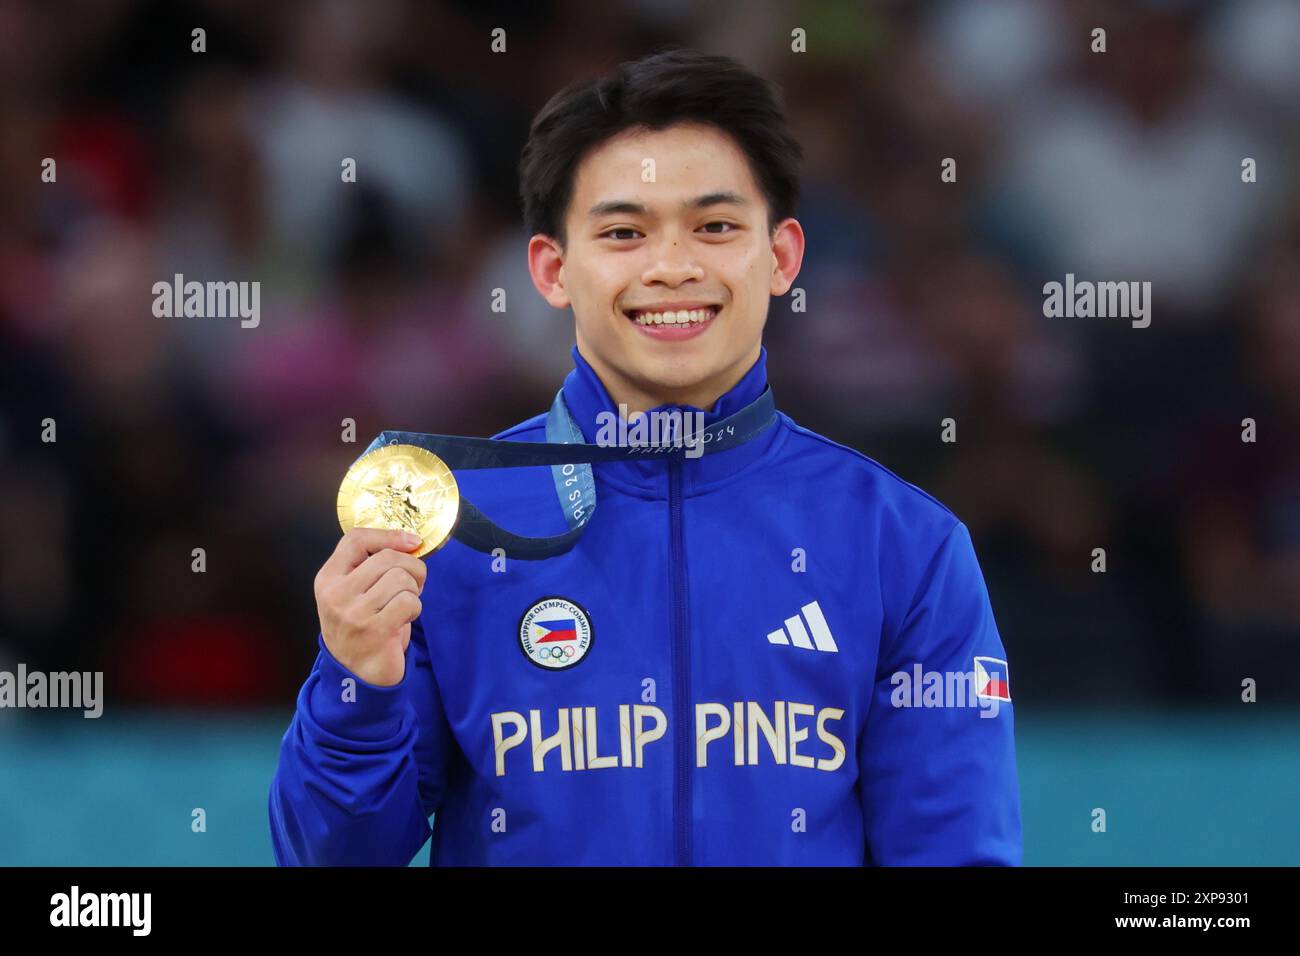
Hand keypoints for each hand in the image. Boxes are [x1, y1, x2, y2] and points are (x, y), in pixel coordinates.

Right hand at [314, 528, 427, 686]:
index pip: (355, 539)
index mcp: (327, 579)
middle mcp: (335, 594)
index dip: (388, 535)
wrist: (357, 675)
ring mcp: (353, 614)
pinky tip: (405, 619)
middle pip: (386, 557)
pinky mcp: (374, 631)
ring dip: (413, 591)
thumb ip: (371, 567)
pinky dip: (415, 608)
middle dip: (412, 567)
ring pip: (401, 579)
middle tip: (413, 584)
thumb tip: (409, 541)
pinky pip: (409, 602)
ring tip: (405, 604)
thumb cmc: (363, 627)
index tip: (412, 542)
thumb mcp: (354, 593)